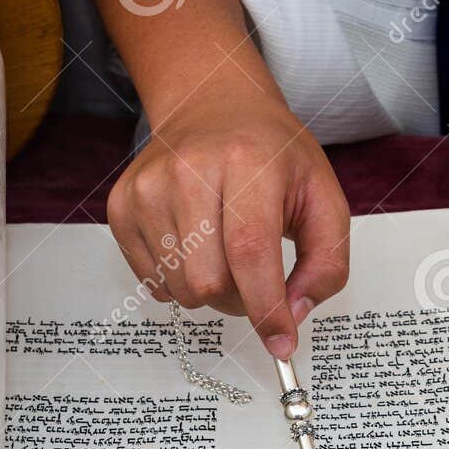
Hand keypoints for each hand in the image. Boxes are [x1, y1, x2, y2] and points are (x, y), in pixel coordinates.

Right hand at [107, 75, 349, 359]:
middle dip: (240, 300)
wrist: (212, 106)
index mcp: (247, 162)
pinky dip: (180, 281)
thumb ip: (326, 263)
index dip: (266, 308)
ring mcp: (147, 188)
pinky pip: (153, 281)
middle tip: (256, 277)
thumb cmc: (272, 157)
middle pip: (209, 282)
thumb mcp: (324, 197)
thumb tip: (292, 314)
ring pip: (180, 289)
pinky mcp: (121, 206)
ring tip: (224, 252)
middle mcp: (188, 171)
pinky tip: (195, 244)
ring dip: (211, 292)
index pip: (250, 252)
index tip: (281, 342)